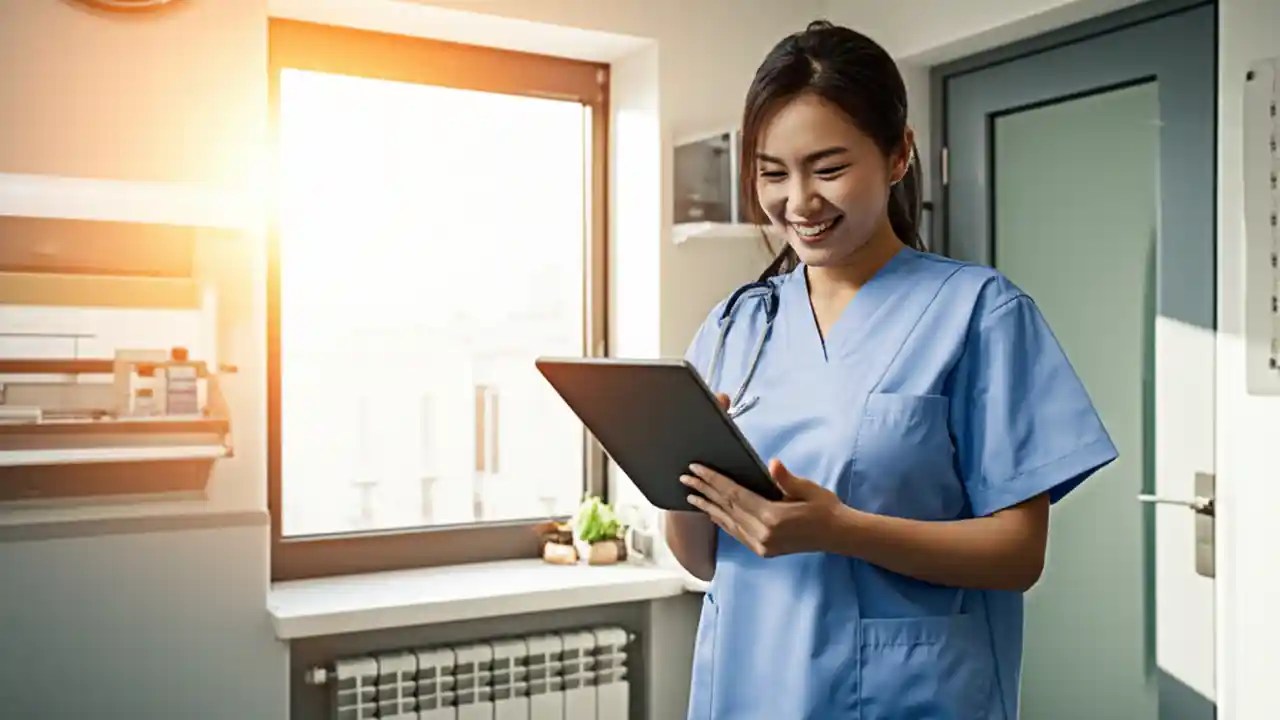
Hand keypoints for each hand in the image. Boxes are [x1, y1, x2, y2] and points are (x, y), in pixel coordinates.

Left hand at [680, 452, 845, 557]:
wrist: (838, 536)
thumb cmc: (824, 507)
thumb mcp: (808, 489)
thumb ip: (786, 479)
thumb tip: (772, 464)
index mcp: (772, 518)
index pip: (735, 495)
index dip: (714, 480)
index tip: (697, 469)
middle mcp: (762, 535)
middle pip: (726, 508)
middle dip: (704, 491)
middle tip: (685, 477)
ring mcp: (761, 545)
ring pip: (727, 522)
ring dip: (708, 507)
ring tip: (690, 494)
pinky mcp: (762, 550)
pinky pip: (735, 532)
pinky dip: (721, 520)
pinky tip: (711, 512)